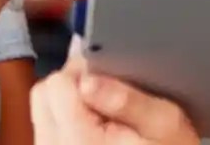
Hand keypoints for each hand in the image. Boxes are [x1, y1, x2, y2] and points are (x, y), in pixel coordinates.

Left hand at [31, 54, 199, 144]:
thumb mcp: (166, 125)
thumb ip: (128, 99)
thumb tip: (89, 79)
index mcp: (79, 140)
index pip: (58, 84)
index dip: (84, 71)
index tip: (110, 78)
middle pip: (44, 94)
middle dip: (73, 86)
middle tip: (108, 96)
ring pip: (44, 111)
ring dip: (69, 105)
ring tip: (106, 118)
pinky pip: (49, 130)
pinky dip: (68, 124)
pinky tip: (96, 133)